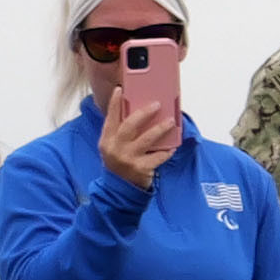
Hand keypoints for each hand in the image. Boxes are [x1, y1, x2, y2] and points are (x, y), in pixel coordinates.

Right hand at [98, 52, 180, 184]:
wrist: (118, 190)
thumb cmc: (119, 162)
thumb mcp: (113, 147)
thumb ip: (120, 132)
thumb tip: (139, 112)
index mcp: (107, 140)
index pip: (110, 118)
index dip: (114, 103)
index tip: (121, 89)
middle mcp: (115, 148)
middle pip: (129, 126)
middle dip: (144, 113)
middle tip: (157, 104)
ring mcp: (128, 159)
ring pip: (146, 140)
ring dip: (160, 129)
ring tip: (170, 122)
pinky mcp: (141, 169)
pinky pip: (157, 157)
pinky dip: (166, 151)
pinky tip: (172, 146)